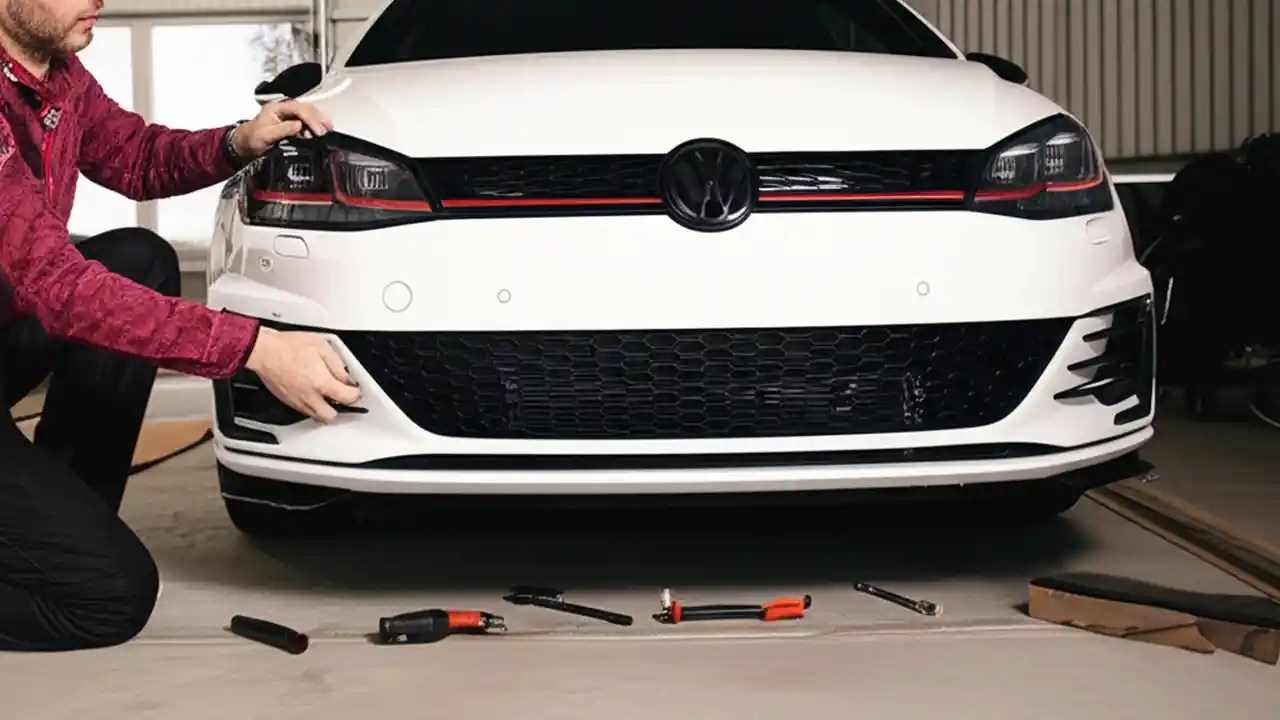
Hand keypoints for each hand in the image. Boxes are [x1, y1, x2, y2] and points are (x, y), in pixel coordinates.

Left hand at [232, 99, 333, 158]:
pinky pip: (305, 121)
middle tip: (328, 129)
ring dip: (318, 121)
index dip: (311, 119)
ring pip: (307, 114)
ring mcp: (287, 115)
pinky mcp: (290, 123)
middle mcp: (283, 109)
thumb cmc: (252, 139)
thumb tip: (300, 126)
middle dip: (318, 118)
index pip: (298, 109)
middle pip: (306, 109)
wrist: (244, 145)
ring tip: (328, 130)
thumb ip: (283, 129)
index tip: (318, 130)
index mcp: (276, 108)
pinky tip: (320, 132)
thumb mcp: (265, 135)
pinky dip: (314, 125)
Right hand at [244, 327, 360, 423]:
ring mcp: (297, 401)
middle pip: (331, 416)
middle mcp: (310, 397)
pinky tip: (312, 394)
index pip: (347, 398)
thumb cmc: (288, 347)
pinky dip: (311, 405)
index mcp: (321, 383)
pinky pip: (303, 410)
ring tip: (327, 395)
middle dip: (340, 407)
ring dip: (325, 409)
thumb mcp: (322, 347)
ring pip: (316, 416)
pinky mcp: (287, 400)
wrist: (263, 351)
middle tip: (342, 395)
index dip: (355, 393)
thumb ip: (337, 364)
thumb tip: (345, 376)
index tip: (355, 389)